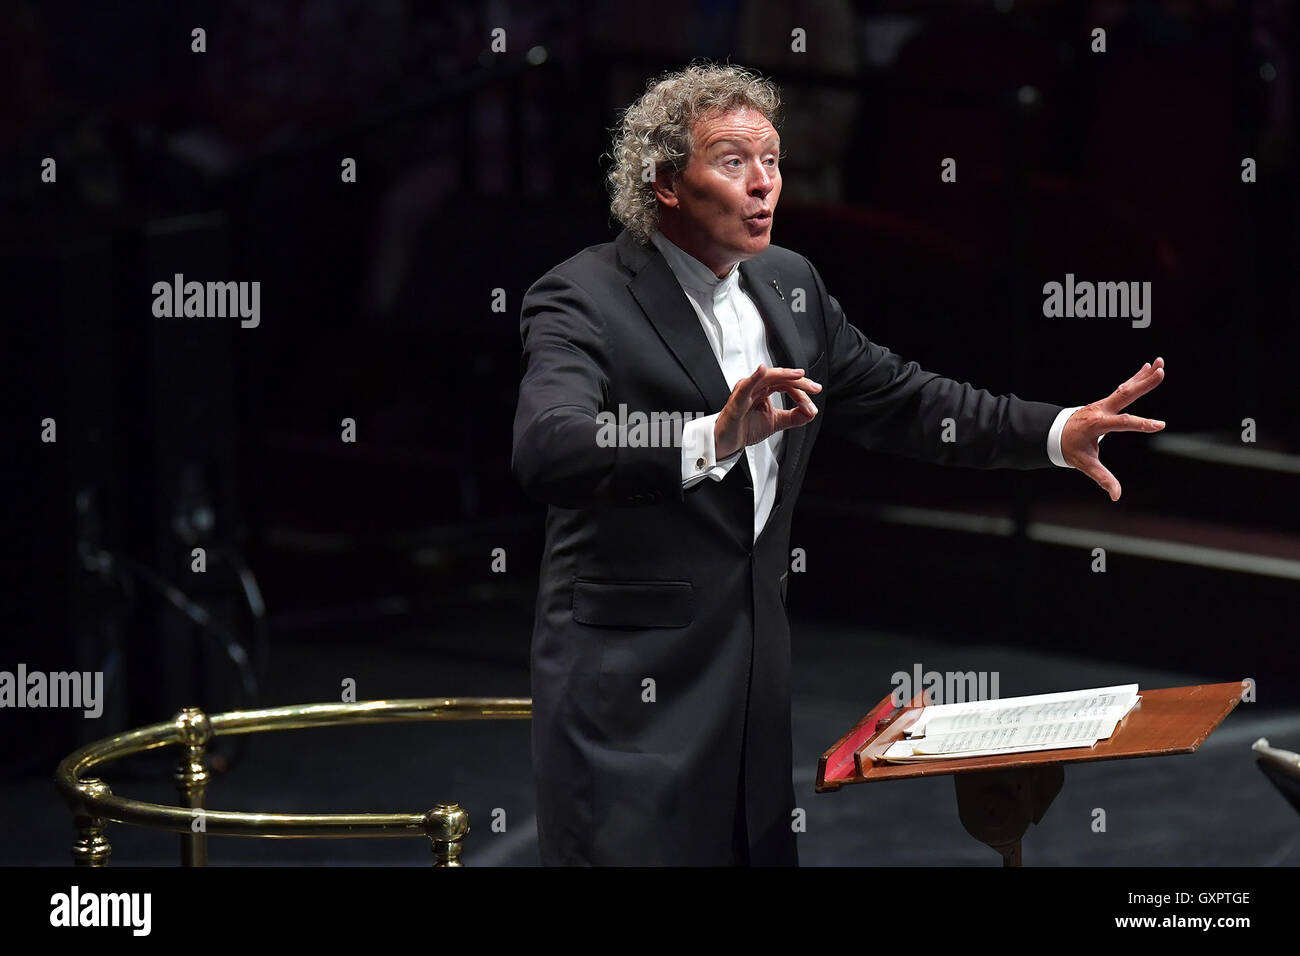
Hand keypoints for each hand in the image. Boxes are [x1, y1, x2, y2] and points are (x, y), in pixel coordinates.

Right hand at [714, 364, 821, 459]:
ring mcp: (745, 392)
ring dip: (784, 376)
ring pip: (766, 377)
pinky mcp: (736, 401)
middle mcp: (755, 387)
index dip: (802, 391)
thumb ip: (794, 417)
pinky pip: (745, 387)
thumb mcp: (776, 422)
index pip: (787, 384)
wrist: (728, 442)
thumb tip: (811, 412)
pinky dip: (754, 378)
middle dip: (799, 382)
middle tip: (814, 388)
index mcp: (765, 389)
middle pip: (780, 378)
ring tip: (798, 375)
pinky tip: (762, 370)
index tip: (813, 402)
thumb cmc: (745, 428)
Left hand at [1062, 357, 1165, 500]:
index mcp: (1097, 424)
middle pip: (1125, 394)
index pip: (1123, 423)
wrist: (1053, 432)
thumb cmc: (1069, 448)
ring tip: (1160, 363)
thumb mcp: (1084, 464)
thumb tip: (1116, 496)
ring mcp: (1103, 403)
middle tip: (1161, 372)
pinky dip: (1135, 378)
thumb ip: (1102, 478)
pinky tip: (1146, 368)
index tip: (1160, 425)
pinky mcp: (1106, 401)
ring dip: (1143, 376)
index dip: (1141, 424)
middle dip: (1143, 384)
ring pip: (1126, 387)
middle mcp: (1101, 409)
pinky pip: (1123, 387)